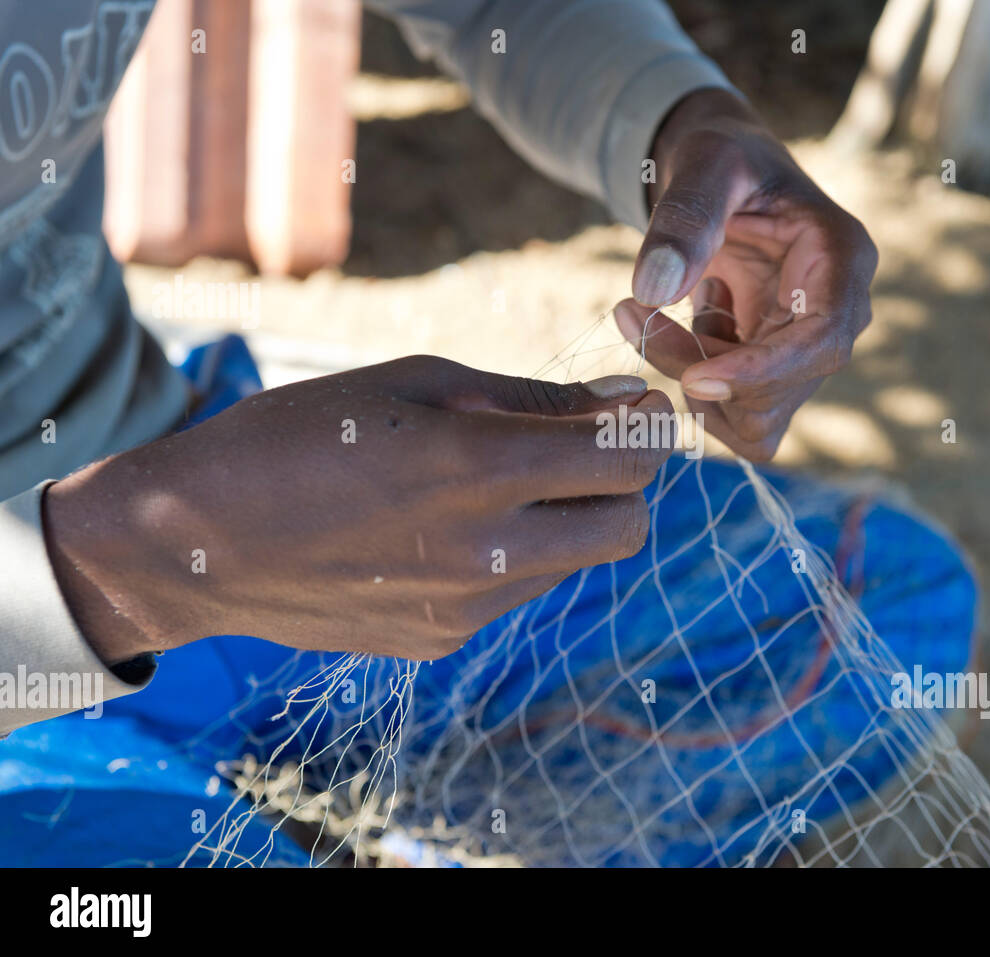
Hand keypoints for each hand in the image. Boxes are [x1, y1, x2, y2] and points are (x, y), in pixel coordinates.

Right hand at [44, 358, 670, 662]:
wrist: (199, 539)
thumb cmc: (303, 433)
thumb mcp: (417, 385)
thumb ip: (534, 399)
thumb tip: (625, 398)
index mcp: (477, 467)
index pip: (629, 459)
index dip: (645, 428)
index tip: (632, 409)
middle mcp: (485, 550)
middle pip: (629, 526)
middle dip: (622, 483)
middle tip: (578, 447)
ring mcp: (466, 607)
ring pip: (576, 561)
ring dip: (566, 518)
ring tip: (490, 483)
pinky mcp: (444, 640)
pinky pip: (519, 592)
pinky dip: (514, 554)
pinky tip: (446, 529)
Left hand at [618, 89, 877, 460]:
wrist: (723, 174)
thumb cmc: (723, 156)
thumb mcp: (704, 164)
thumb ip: (683, 219)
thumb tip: (655, 291)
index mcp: (843, 257)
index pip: (822, 342)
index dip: (761, 372)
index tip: (694, 378)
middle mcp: (839, 311)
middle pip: (783, 387)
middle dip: (703, 368)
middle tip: (636, 314)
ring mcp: (809, 345)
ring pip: (757, 413)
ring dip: (695, 377)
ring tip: (667, 309)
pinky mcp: (778, 367)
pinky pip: (739, 411)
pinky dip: (698, 385)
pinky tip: (691, 323)